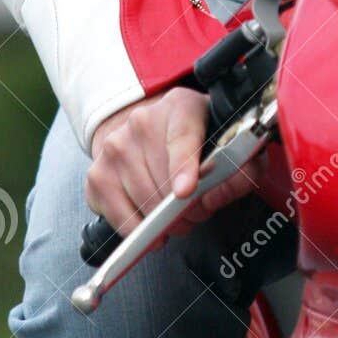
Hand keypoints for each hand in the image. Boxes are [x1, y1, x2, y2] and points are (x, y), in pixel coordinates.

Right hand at [86, 86, 259, 239]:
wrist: (145, 128)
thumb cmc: (194, 138)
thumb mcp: (229, 142)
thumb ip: (241, 168)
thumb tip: (216, 196)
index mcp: (181, 107)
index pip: (182, 137)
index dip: (185, 166)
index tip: (186, 191)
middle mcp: (142, 122)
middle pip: (165, 182)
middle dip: (187, 208)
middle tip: (197, 205)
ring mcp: (114, 148)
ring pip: (145, 204)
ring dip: (165, 221)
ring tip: (176, 209)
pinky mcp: (97, 176)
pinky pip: (121, 219)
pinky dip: (140, 230)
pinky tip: (152, 220)